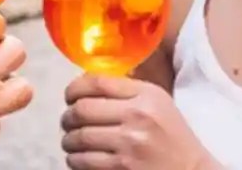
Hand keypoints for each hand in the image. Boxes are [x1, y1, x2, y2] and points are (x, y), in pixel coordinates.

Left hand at [61, 73, 218, 169]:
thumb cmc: (173, 140)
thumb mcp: (159, 105)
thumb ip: (129, 92)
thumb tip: (87, 83)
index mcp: (147, 95)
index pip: (98, 81)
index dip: (74, 88)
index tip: (69, 96)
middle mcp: (138, 115)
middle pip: (82, 109)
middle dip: (67, 118)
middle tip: (67, 122)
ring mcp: (130, 143)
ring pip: (79, 137)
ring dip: (69, 141)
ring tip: (72, 143)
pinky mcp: (123, 168)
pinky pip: (84, 161)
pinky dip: (75, 161)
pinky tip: (79, 159)